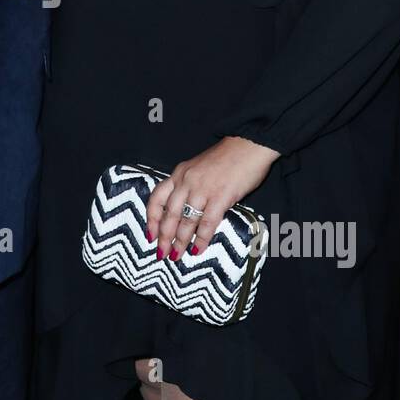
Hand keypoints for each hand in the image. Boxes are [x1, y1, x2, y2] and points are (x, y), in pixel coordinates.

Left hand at [146, 136, 280, 260]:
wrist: (249, 144)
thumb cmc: (227, 157)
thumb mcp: (198, 167)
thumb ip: (189, 186)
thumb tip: (185, 212)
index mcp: (179, 173)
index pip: (157, 198)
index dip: (152, 219)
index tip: (150, 235)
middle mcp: (186, 181)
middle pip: (169, 214)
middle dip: (164, 237)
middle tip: (161, 253)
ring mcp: (203, 189)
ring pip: (186, 221)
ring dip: (180, 241)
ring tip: (177, 255)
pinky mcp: (221, 197)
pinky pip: (207, 222)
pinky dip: (201, 239)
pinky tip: (197, 249)